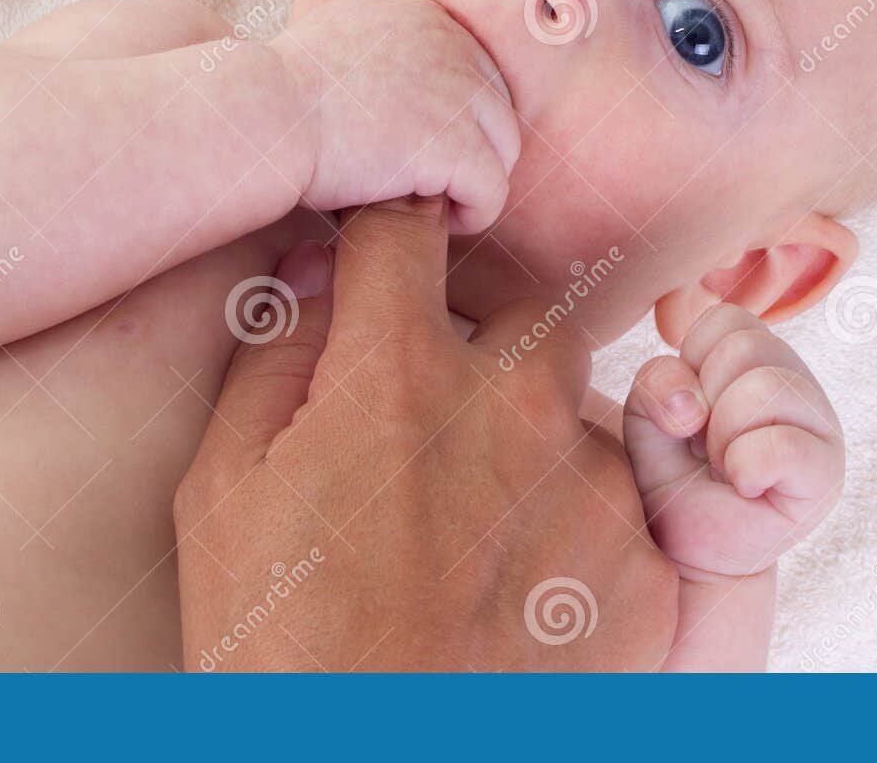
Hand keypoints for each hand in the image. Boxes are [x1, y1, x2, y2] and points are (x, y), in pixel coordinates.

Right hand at [174, 196, 679, 670]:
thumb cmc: (279, 648)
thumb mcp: (223, 490)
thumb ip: (277, 353)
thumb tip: (319, 272)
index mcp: (400, 373)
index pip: (407, 227)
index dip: (389, 231)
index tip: (389, 250)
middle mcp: (517, 408)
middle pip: (527, 318)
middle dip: (485, 353)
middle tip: (433, 430)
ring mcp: (597, 488)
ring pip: (579, 416)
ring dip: (533, 448)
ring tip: (472, 535)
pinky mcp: (653, 570)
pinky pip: (630, 505)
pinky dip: (580, 529)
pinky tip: (520, 587)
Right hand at [269, 0, 519, 234]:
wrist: (264, 113)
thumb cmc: (279, 92)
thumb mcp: (338, 37)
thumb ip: (380, 48)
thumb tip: (389, 77)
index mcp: (427, 20)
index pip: (477, 72)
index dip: (461, 118)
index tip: (431, 150)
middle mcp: (453, 48)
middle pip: (498, 110)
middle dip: (474, 150)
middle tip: (440, 185)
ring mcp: (460, 95)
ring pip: (503, 151)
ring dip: (476, 182)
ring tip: (440, 205)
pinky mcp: (457, 146)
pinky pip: (493, 191)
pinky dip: (475, 214)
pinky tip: (445, 224)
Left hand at [623, 303, 844, 581]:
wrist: (690, 550)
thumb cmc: (672, 476)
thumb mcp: (646, 418)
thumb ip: (656, 384)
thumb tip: (691, 405)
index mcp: (757, 357)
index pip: (724, 319)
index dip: (690, 365)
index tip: (689, 413)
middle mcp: (797, 380)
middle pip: (746, 345)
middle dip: (707, 401)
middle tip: (707, 446)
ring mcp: (819, 424)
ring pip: (765, 387)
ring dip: (723, 436)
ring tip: (724, 467)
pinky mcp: (826, 471)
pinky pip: (784, 446)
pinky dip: (747, 467)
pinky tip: (744, 486)